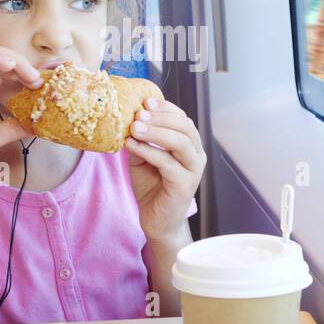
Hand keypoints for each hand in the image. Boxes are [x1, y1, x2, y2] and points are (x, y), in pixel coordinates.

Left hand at [124, 96, 205, 243]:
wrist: (157, 221)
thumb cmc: (151, 187)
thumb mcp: (142, 158)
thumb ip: (139, 140)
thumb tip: (128, 119)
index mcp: (189, 145)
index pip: (181, 118)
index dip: (165, 108)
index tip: (144, 101)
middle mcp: (196, 155)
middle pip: (184, 126)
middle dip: (160, 117)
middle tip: (137, 114)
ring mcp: (193, 170)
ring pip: (180, 142)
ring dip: (155, 132)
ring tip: (133, 128)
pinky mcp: (184, 185)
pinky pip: (167, 162)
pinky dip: (148, 151)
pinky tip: (132, 146)